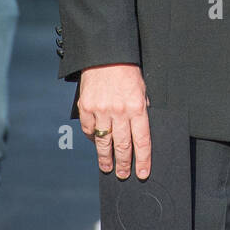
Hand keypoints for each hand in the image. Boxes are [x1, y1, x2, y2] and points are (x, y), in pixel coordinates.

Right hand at [78, 63, 150, 179]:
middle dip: (124, 163)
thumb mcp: (142, 90)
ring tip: (108, 167)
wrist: (106, 56)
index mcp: (137, 107)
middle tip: (123, 174)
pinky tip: (96, 144)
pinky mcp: (86, 108)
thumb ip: (141, 110)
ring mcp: (101, 111)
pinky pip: (89, 130)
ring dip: (106, 157)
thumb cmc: (127, 73)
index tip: (142, 173)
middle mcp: (119, 111)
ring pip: (103, 142)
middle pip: (122, 145)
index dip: (143, 159)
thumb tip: (139, 132)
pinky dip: (92, 138)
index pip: (142, 140)